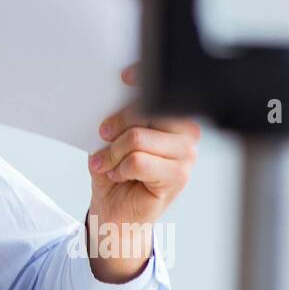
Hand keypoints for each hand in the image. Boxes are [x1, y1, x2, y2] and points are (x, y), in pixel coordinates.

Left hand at [84, 63, 199, 279]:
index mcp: (173, 119)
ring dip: (113, 152)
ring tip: (106, 163)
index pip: (165, 93)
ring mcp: (185, 156)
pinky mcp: (177, 177)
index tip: (125, 77)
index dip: (146, 79)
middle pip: (147, 111)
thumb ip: (119, 120)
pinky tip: (118, 175)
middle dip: (117, 124)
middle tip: (103, 136)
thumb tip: (110, 101)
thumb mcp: (112, 139)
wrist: (116, 213)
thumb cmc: (116, 173)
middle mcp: (185, 134)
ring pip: (138, 138)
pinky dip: (119, 168)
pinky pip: (138, 161)